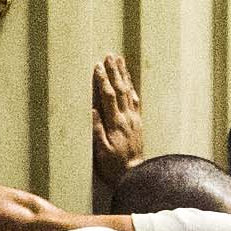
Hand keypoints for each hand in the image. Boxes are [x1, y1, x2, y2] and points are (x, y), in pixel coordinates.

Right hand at [88, 54, 146, 178]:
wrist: (135, 174)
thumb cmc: (113, 166)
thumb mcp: (101, 151)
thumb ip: (97, 131)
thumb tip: (92, 111)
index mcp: (115, 123)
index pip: (107, 96)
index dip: (102, 80)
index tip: (97, 66)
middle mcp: (126, 118)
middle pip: (119, 90)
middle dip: (114, 72)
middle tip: (110, 56)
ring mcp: (134, 120)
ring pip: (129, 93)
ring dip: (124, 76)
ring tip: (120, 62)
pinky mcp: (138, 124)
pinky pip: (136, 102)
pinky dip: (132, 90)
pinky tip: (130, 83)